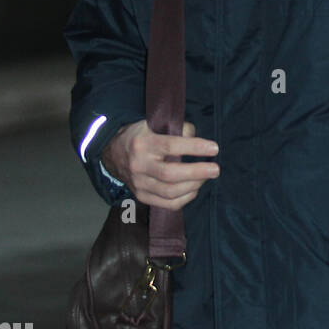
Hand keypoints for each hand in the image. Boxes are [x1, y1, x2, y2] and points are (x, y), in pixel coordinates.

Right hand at [101, 120, 218, 209]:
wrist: (113, 152)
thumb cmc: (142, 137)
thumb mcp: (155, 125)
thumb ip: (178, 129)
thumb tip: (198, 139)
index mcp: (143, 143)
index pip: (171, 146)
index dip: (194, 147)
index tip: (214, 148)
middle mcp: (138, 165)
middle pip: (170, 174)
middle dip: (197, 172)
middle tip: (215, 169)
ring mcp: (138, 183)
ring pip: (170, 192)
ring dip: (194, 186)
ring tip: (206, 177)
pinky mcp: (141, 196)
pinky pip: (167, 204)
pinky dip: (185, 199)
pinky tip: (194, 189)